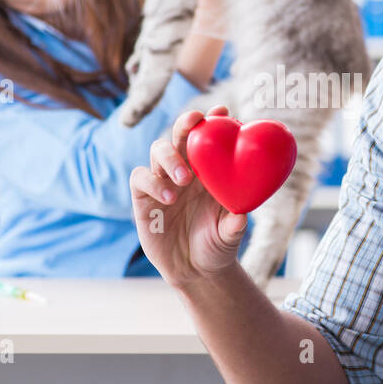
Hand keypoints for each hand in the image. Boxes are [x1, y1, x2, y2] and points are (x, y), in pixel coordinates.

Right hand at [129, 104, 247, 287]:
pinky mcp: (143, 198)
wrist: (194, 272)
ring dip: (170, 158)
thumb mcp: (230, 237)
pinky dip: (153, 182)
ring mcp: (162, 182)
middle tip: (195, 121)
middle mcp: (185, 171)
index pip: (209, 138)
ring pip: (158, 151)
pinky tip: (169, 197)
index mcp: (209, 171)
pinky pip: (140, 178)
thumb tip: (241, 217)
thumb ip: (234, 226)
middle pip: (180, 135)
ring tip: (184, 179)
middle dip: (186, 123)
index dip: (214, 120)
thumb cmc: (217, 247)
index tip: (223, 111)